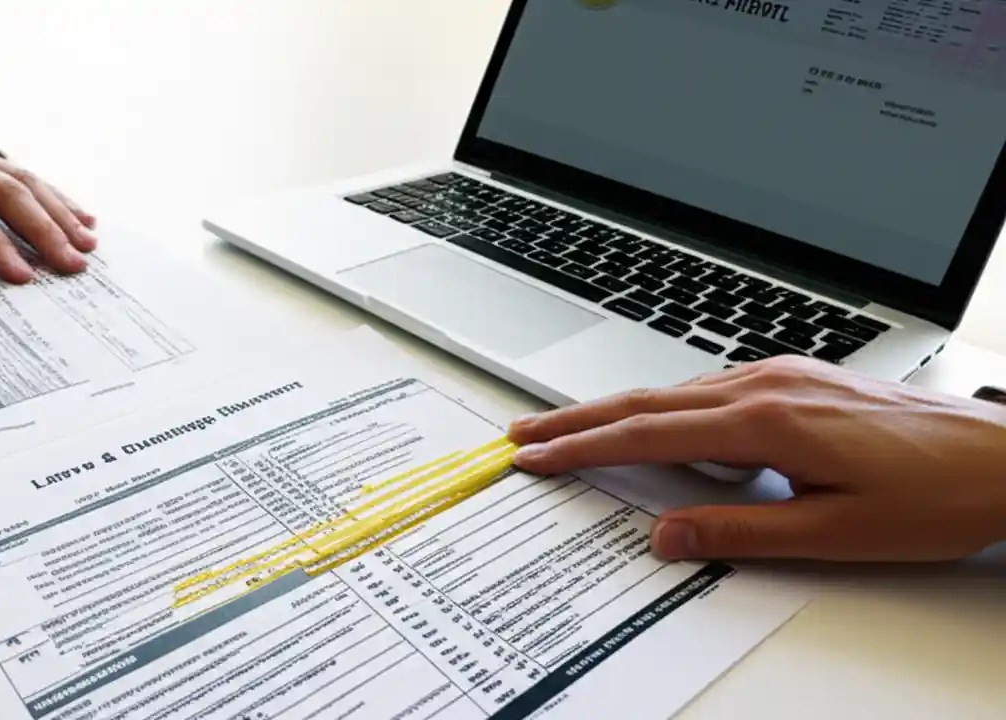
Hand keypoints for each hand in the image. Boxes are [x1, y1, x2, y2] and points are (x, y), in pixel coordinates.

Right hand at [507, 356, 1005, 561]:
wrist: (1003, 457)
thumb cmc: (933, 496)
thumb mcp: (833, 533)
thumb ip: (739, 531)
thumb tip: (665, 535)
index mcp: (765, 422)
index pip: (648, 435)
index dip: (583, 448)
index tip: (537, 458)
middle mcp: (765, 386)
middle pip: (647, 400)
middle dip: (578, 418)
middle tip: (525, 433)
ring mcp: (781, 375)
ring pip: (675, 390)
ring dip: (617, 410)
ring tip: (572, 427)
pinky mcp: (797, 378)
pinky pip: (709, 387)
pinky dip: (664, 406)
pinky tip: (654, 421)